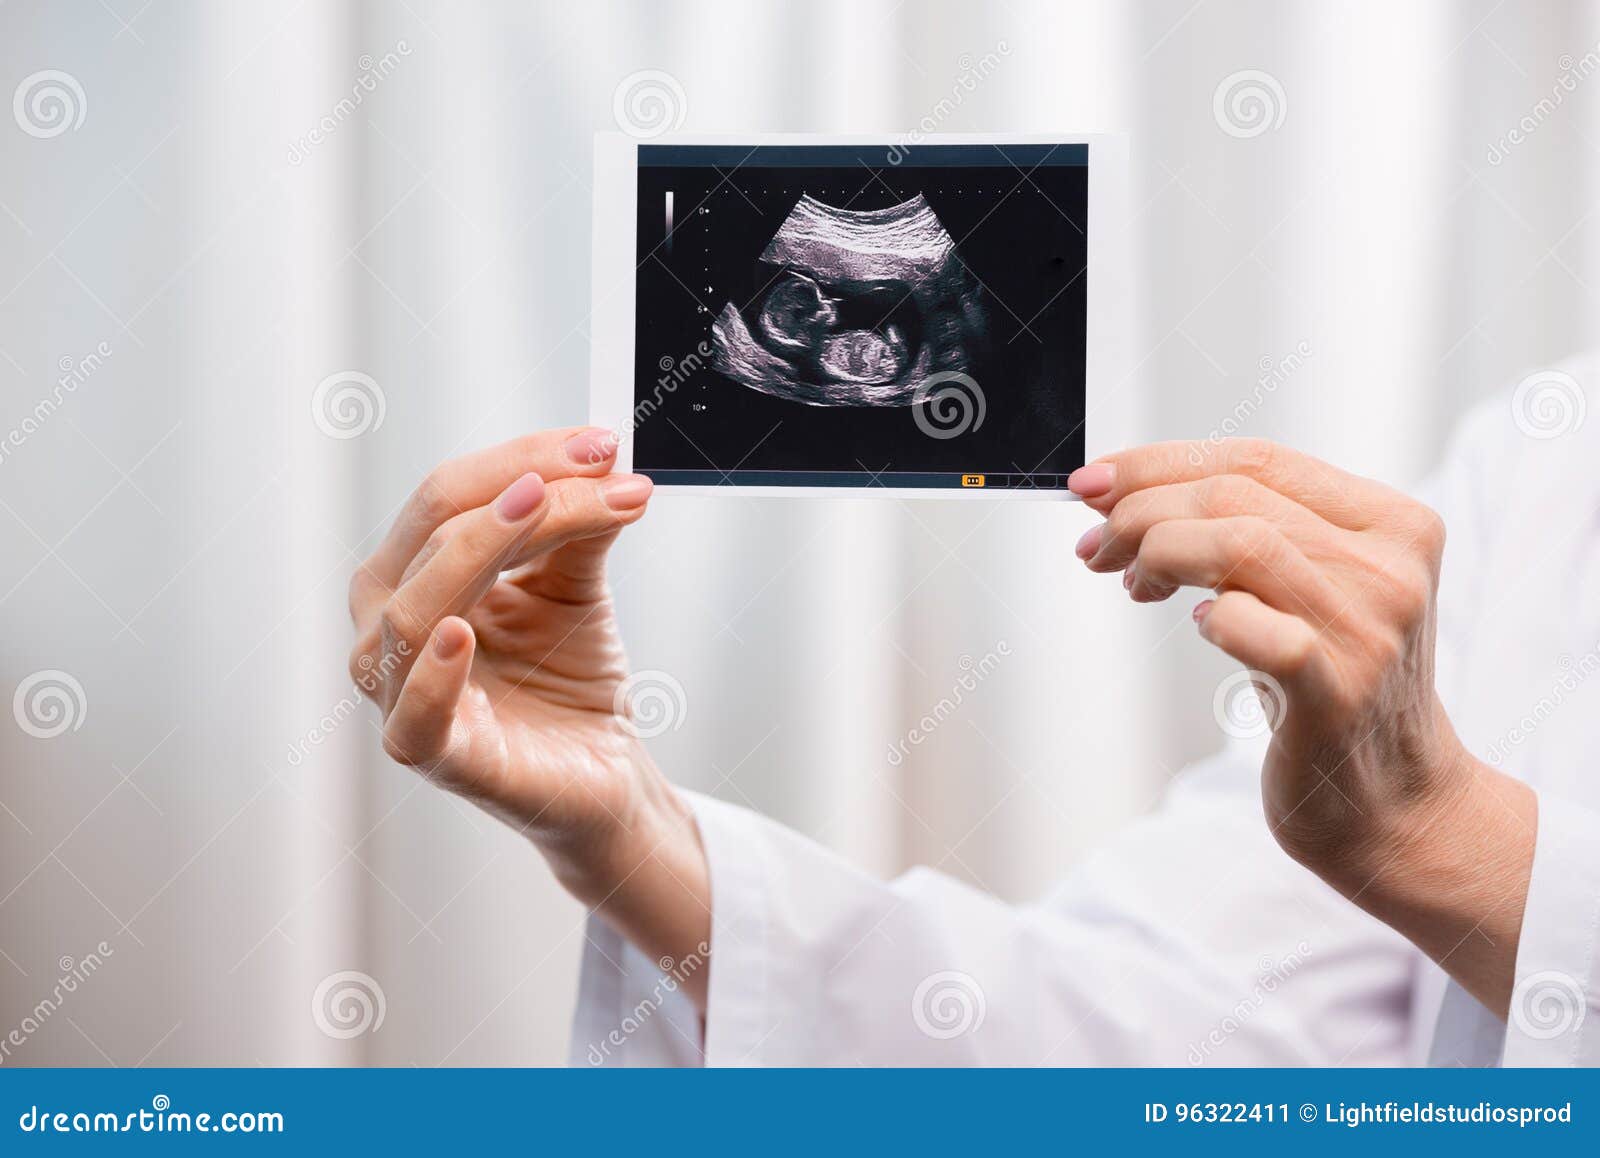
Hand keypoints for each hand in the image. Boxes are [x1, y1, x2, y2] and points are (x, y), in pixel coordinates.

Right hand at [348, 428, 709, 1001]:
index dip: (523, 459)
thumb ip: (576, 527)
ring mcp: (403, 693)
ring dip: (485, 546)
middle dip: (520, 488)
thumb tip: (603, 460)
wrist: (605, 772)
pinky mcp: (435, 756)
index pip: (447, 496)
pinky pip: (413, 716)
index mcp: (412, 576)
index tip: (603, 444)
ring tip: (547, 508)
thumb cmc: (568, 679)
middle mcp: (390, 627)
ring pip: (416, 609)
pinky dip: (431, 676)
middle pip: (431, 533)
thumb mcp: (573, 586)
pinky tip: (461, 635)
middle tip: (603, 466)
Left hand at [1069, 439, 1534, 1013]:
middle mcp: (1390, 566)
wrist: (1396, 803)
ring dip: (1157, 553)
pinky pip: (1257, 629)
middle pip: (1235, 495)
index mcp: (1390, 523)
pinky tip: (1201, 627)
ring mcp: (1370, 629)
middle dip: (1140, 510)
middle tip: (1096, 546)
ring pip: (1240, 544)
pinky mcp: (1339, 692)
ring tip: (1133, 584)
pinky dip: (1214, 617)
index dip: (1160, 462)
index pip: (1256, 458)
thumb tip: (1125, 495)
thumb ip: (1249, 534)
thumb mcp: (1309, 593)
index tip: (1093, 483)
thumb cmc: (1333, 688)